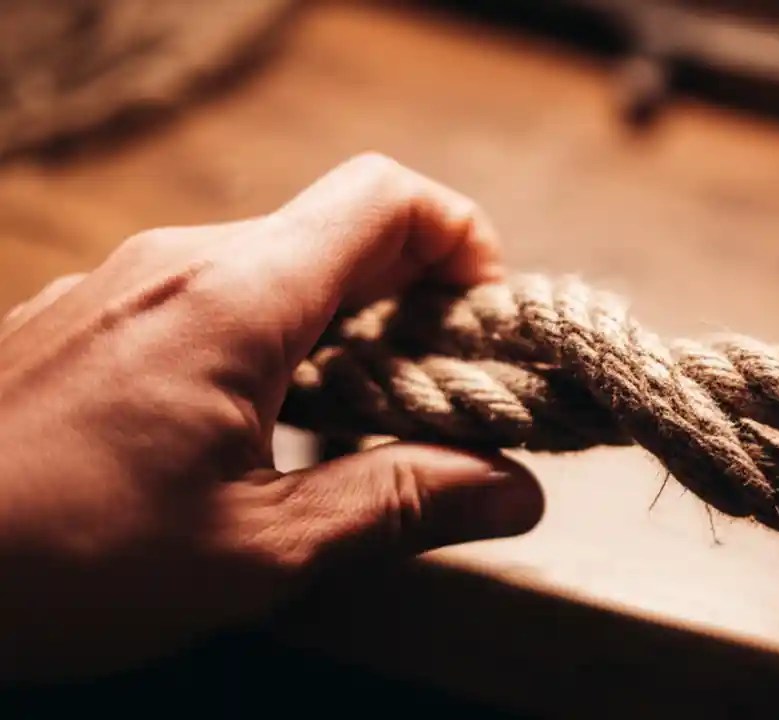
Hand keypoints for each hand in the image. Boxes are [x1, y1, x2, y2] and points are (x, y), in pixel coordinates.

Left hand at [0, 154, 542, 680]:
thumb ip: (397, 504)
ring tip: (359, 427)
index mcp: (234, 299)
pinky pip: (212, 298)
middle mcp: (179, 264)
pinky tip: (262, 432)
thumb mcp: (256, 552)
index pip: (389, 200)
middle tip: (443, 396)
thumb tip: (514, 488)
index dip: (464, 241)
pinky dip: (273, 342)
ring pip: (277, 267)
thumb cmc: (57, 563)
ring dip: (343, 329)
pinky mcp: (91, 318)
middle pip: (340, 232)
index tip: (485, 324)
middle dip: (415, 300)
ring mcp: (125, 283)